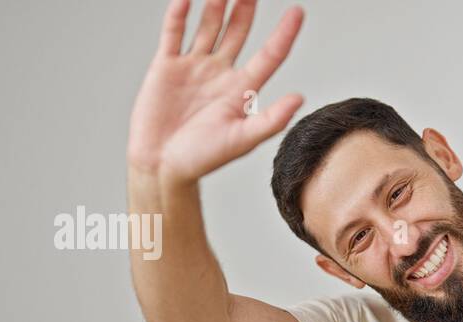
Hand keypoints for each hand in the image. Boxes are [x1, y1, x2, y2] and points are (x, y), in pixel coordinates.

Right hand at [127, 0, 304, 183]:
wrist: (163, 165)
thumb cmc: (203, 158)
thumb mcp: (243, 139)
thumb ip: (271, 118)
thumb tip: (299, 98)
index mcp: (242, 90)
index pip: (269, 55)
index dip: (284, 33)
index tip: (298, 11)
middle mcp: (220, 74)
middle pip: (237, 33)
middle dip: (245, 9)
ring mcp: (193, 67)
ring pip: (208, 27)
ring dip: (216, 5)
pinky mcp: (166, 66)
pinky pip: (174, 33)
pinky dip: (179, 14)